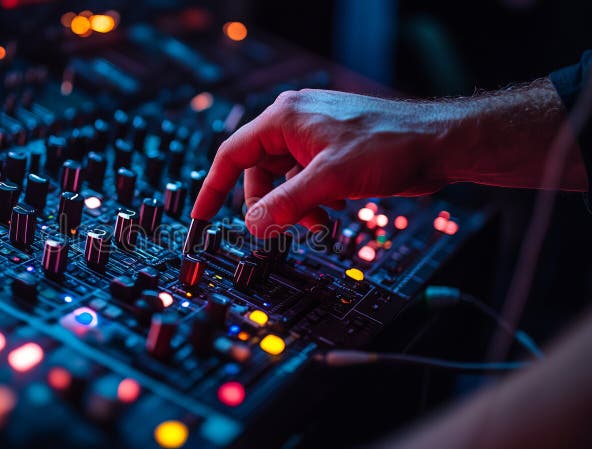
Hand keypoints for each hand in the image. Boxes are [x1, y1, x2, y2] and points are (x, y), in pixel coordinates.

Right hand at [192, 89, 449, 236]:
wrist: (436, 144)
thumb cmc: (389, 144)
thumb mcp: (330, 179)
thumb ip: (287, 204)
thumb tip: (254, 225)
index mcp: (283, 119)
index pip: (232, 155)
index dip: (214, 188)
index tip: (201, 216)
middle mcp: (293, 126)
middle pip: (258, 176)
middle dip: (271, 207)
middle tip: (283, 231)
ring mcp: (313, 139)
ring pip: (283, 183)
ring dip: (295, 209)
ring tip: (320, 224)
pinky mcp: (331, 154)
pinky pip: (305, 183)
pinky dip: (312, 202)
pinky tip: (334, 210)